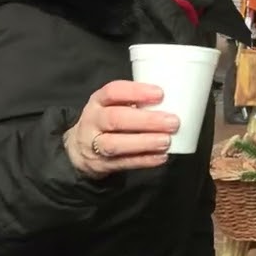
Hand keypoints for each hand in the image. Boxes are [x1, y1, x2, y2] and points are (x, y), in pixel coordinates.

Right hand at [62, 81, 179, 178]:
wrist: (80, 149)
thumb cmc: (108, 120)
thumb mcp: (113, 105)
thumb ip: (136, 102)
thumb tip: (175, 100)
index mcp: (99, 101)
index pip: (113, 91)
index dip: (136, 92)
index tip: (160, 94)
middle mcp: (94, 121)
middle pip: (115, 119)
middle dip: (146, 121)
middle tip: (172, 121)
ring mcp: (94, 144)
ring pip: (115, 144)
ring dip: (144, 143)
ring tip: (166, 141)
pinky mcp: (102, 164)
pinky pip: (123, 163)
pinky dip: (144, 161)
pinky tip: (161, 157)